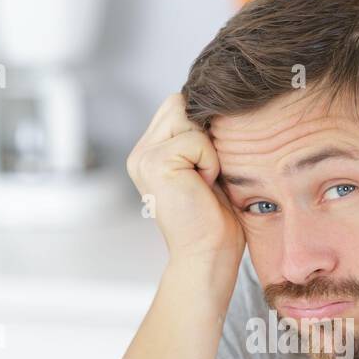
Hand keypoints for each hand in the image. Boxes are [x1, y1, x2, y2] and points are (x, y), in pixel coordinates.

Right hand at [126, 93, 245, 266]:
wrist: (209, 255)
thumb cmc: (217, 219)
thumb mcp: (208, 167)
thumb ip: (201, 136)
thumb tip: (217, 102)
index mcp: (151, 152)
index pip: (177, 105)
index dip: (203, 123)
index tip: (212, 159)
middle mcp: (141, 152)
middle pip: (179, 103)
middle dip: (204, 131)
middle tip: (208, 171)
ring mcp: (144, 156)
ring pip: (187, 115)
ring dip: (208, 147)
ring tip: (205, 179)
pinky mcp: (155, 162)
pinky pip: (196, 139)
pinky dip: (209, 161)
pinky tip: (204, 186)